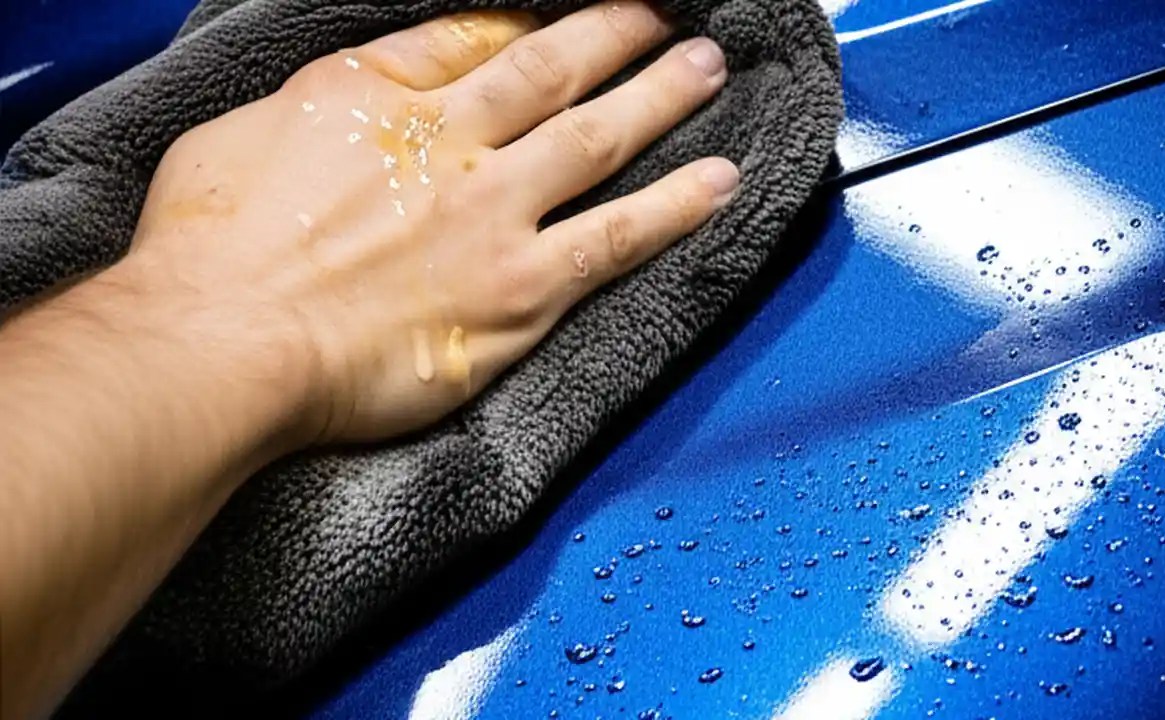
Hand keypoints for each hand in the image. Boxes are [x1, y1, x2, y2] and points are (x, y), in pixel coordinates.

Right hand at [129, 3, 736, 445]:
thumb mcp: (238, 137)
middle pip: (552, 69)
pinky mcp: (519, 291)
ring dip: (661, 97)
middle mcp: (450, 144)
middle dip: (615, 33)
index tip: (566, 10)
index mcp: (376, 98)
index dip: (529, 16)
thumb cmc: (206, 255)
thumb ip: (317, 112)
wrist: (222, 344)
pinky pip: (617, 239)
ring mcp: (494, 214)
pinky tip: (720, 185)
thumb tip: (349, 109)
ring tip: (707, 70)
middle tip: (664, 14)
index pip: (471, 37)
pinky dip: (675, 207)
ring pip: (599, 137)